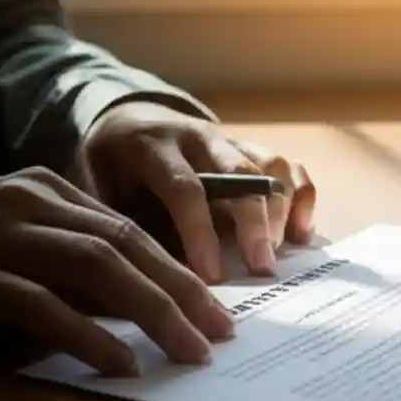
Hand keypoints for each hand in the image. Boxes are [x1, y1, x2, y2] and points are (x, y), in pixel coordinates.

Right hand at [0, 167, 234, 375]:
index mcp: (52, 190)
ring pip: (96, 267)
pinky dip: (88, 335)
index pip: (132, 229)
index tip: (217, 309)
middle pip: (127, 245)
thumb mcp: (25, 237)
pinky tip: (121, 362)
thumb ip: (78, 259)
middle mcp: (33, 204)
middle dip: (181, 292)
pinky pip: (43, 306)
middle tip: (218, 333)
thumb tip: (146, 304)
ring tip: (185, 349)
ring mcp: (3, 237)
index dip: (181, 270)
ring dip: (151, 311)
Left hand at [79, 102, 315, 282]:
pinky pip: (289, 167)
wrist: (128, 120)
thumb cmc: (110, 168)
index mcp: (153, 145)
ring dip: (280, 213)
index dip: (201, 233)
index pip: (186, 188)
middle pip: (241, 175)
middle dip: (255, 225)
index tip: (211, 277)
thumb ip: (126, 226)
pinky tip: (300, 235)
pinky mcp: (252, 151)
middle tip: (262, 269)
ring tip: (277, 255)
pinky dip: (301, 198)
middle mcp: (198, 137)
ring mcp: (230, 141)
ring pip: (271, 168)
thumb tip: (158, 280)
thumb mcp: (99, 190)